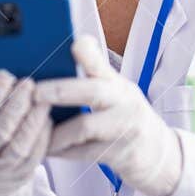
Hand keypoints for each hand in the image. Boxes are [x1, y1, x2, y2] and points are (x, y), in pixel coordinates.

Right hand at [0, 71, 51, 195]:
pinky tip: (45, 117)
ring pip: (20, 146)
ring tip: (42, 99)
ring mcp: (1, 172)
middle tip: (28, 83)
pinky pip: (35, 155)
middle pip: (0, 132)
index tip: (4, 76)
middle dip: (16, 105)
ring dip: (33, 119)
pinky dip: (42, 135)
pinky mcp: (21, 176)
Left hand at [32, 37, 182, 195]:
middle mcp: (125, 102)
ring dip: (56, 131)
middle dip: (60, 90)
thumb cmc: (128, 117)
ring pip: (85, 127)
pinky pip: (84, 153)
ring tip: (35, 131)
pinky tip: (47, 149)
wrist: (160, 154)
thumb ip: (95, 72)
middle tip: (34, 94)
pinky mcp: (120, 153)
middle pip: (93, 91)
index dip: (88, 52)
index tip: (72, 44)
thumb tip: (77, 42)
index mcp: (119, 84)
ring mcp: (125, 129)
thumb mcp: (117, 91)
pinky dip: (63, 151)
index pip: (103, 63)